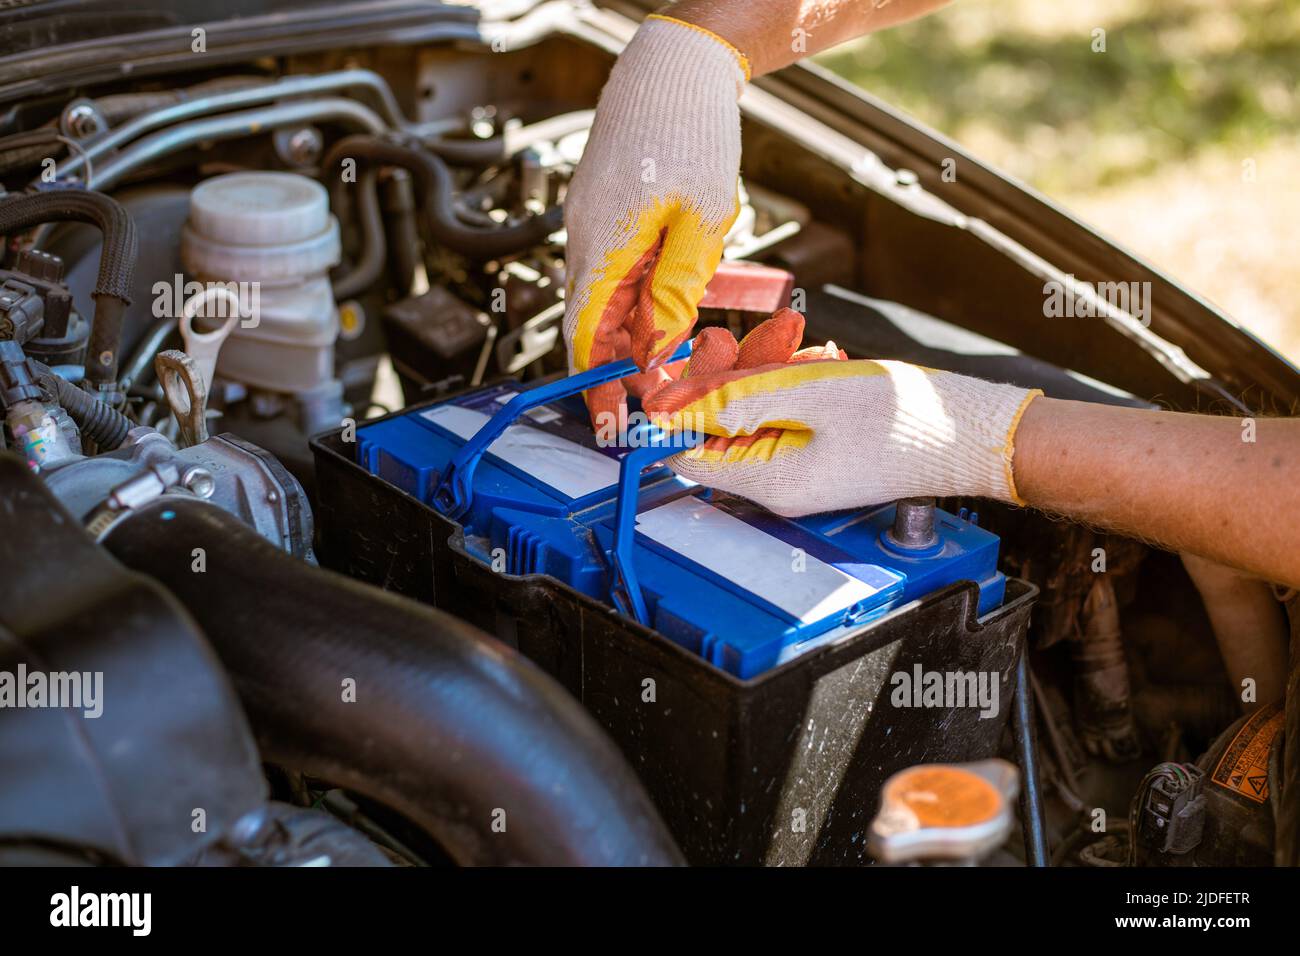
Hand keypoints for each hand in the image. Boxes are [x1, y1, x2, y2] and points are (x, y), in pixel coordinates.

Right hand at [562, 14, 748, 429]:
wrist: (675, 66)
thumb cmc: (693, 131)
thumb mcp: (703, 222)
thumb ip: (677, 289)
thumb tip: (658, 346)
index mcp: (603, 246)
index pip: (588, 336)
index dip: (598, 386)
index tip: (611, 423)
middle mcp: (583, 238)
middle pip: (591, 324)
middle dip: (618, 369)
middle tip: (652, 403)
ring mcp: (588, 224)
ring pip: (603, 299)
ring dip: (630, 334)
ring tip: (668, 361)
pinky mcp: (601, 212)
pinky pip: (610, 271)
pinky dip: (632, 300)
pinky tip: (664, 308)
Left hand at [643, 311, 1041, 516]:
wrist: (973, 431)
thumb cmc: (905, 419)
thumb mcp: (808, 392)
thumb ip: (734, 399)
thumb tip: (669, 406)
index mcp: (768, 479)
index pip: (687, 451)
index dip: (673, 407)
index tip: (671, 365)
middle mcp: (778, 482)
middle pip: (719, 426)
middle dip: (723, 373)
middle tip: (733, 334)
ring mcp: (801, 466)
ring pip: (755, 410)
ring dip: (765, 367)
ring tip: (794, 336)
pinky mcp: (822, 449)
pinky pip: (788, 411)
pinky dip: (794, 379)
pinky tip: (819, 356)